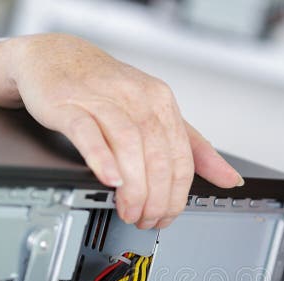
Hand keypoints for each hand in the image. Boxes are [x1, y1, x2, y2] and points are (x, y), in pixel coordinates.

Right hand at [0, 34, 241, 227]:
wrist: (53, 58)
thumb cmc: (105, 89)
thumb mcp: (156, 113)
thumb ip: (194, 148)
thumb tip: (231, 179)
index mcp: (161, 101)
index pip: (181, 157)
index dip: (177, 194)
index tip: (168, 216)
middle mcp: (135, 97)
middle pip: (157, 155)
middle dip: (156, 196)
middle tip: (147, 219)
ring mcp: (101, 98)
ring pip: (128, 145)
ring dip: (134, 186)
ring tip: (129, 210)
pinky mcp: (68, 103)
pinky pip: (88, 132)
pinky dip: (101, 158)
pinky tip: (109, 180)